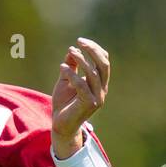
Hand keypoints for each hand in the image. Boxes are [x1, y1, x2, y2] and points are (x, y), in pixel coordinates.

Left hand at [51, 37, 109, 156]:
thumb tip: (72, 50)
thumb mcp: (66, 80)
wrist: (61, 125)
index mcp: (100, 83)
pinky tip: (62, 68)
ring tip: (70, 52)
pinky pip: (82, 85)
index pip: (104, 61)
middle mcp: (102, 89)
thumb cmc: (64, 103)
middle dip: (92, 50)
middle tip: (79, 41)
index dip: (95, 49)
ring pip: (93, 73)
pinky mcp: (89, 104)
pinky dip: (72, 74)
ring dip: (81, 59)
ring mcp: (97, 98)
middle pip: (103, 64)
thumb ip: (71, 66)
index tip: (80, 41)